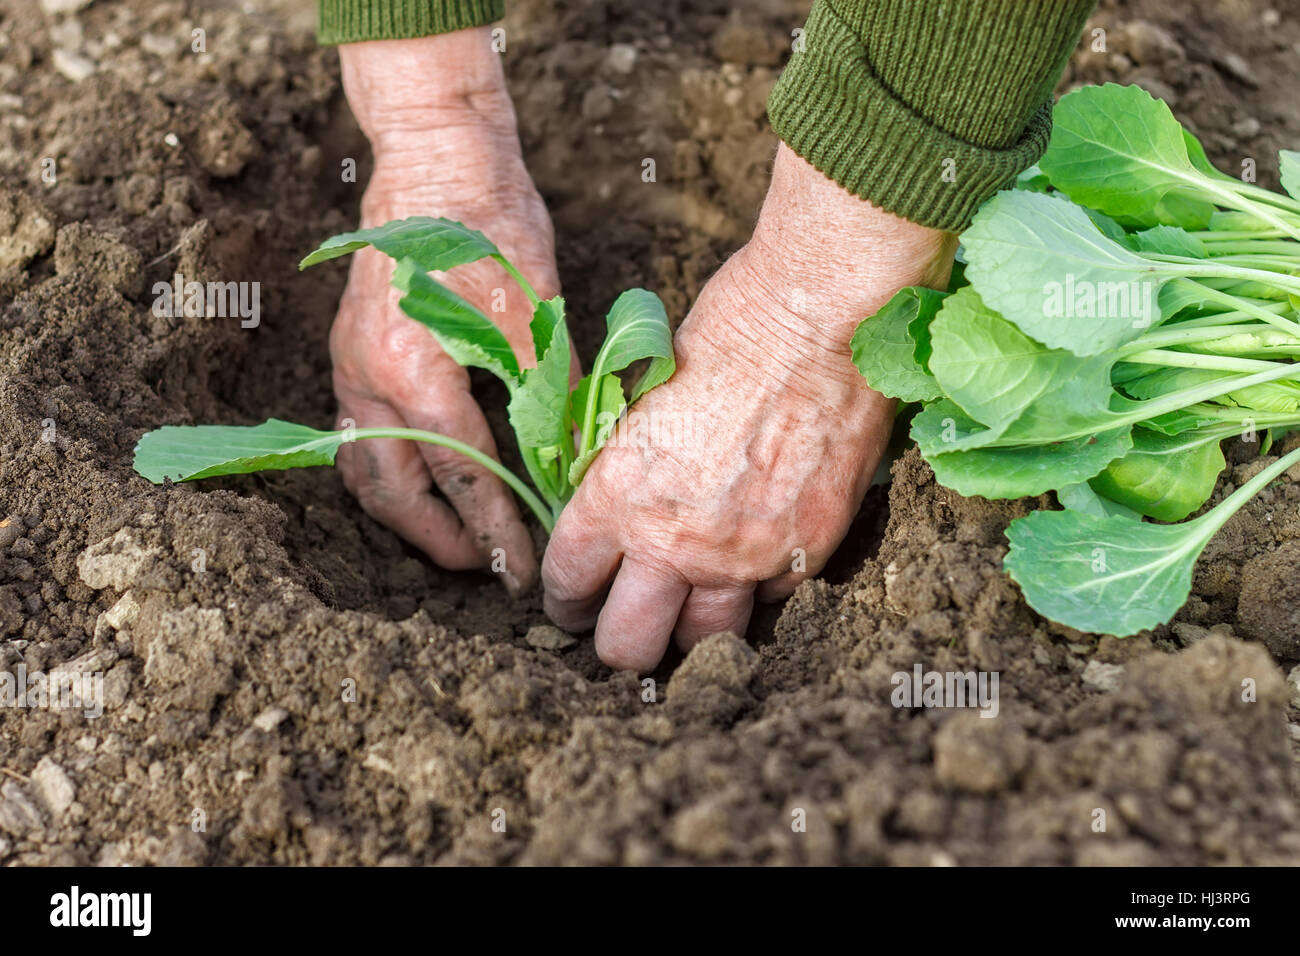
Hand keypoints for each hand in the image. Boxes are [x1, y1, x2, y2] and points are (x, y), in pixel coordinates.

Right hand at [330, 29, 559, 594]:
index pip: (459, 472)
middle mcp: (366, 375)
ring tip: (456, 540)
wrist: (436, 156)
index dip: (493, 526)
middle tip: (488, 569)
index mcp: (411, 367)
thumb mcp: (534, 309)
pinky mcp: (354, 354)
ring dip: (408, 514)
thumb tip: (575, 463)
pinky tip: (430, 485)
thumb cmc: (489, 221)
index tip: (521, 569)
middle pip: (393, 488)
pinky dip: (393, 473)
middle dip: (440, 538)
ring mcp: (351, 365)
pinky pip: (359, 436)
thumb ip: (548, 394)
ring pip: (365, 468)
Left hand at [542, 144, 956, 669]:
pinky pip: (771, 599)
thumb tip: (614, 514)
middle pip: (627, 646)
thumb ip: (625, 476)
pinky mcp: (806, 551)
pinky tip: (755, 555)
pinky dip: (759, 587)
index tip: (574, 601)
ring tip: (691, 607)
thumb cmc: (727, 334)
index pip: (568, 584)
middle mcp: (674, 542)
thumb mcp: (643, 404)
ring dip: (692, 628)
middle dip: (618, 641)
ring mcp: (745, 557)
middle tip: (625, 621)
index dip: (565, 599)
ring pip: (705, 642)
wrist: (820, 318)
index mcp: (618, 497)